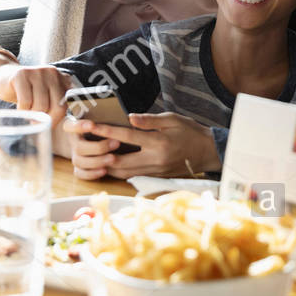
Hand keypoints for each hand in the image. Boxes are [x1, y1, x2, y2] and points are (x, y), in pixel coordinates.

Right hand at [0, 61, 69, 124]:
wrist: (4, 77)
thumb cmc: (28, 92)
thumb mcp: (47, 97)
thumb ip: (59, 105)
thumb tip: (68, 126)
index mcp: (63, 79)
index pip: (70, 104)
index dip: (59, 118)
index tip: (49, 125)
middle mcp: (53, 73)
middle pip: (58, 106)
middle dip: (47, 119)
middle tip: (36, 122)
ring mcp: (38, 72)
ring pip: (42, 105)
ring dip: (33, 115)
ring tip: (27, 112)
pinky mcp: (22, 75)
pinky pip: (26, 101)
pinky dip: (22, 110)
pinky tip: (20, 107)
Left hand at [63, 112, 220, 179]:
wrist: (208, 152)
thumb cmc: (191, 132)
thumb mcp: (173, 119)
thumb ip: (149, 120)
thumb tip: (129, 118)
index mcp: (158, 143)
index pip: (125, 136)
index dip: (105, 130)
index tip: (90, 125)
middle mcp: (154, 160)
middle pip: (118, 161)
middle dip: (100, 154)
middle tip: (86, 144)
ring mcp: (155, 171)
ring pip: (123, 172)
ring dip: (107, 165)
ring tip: (94, 155)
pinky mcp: (156, 177)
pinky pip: (132, 176)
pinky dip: (119, 170)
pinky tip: (111, 163)